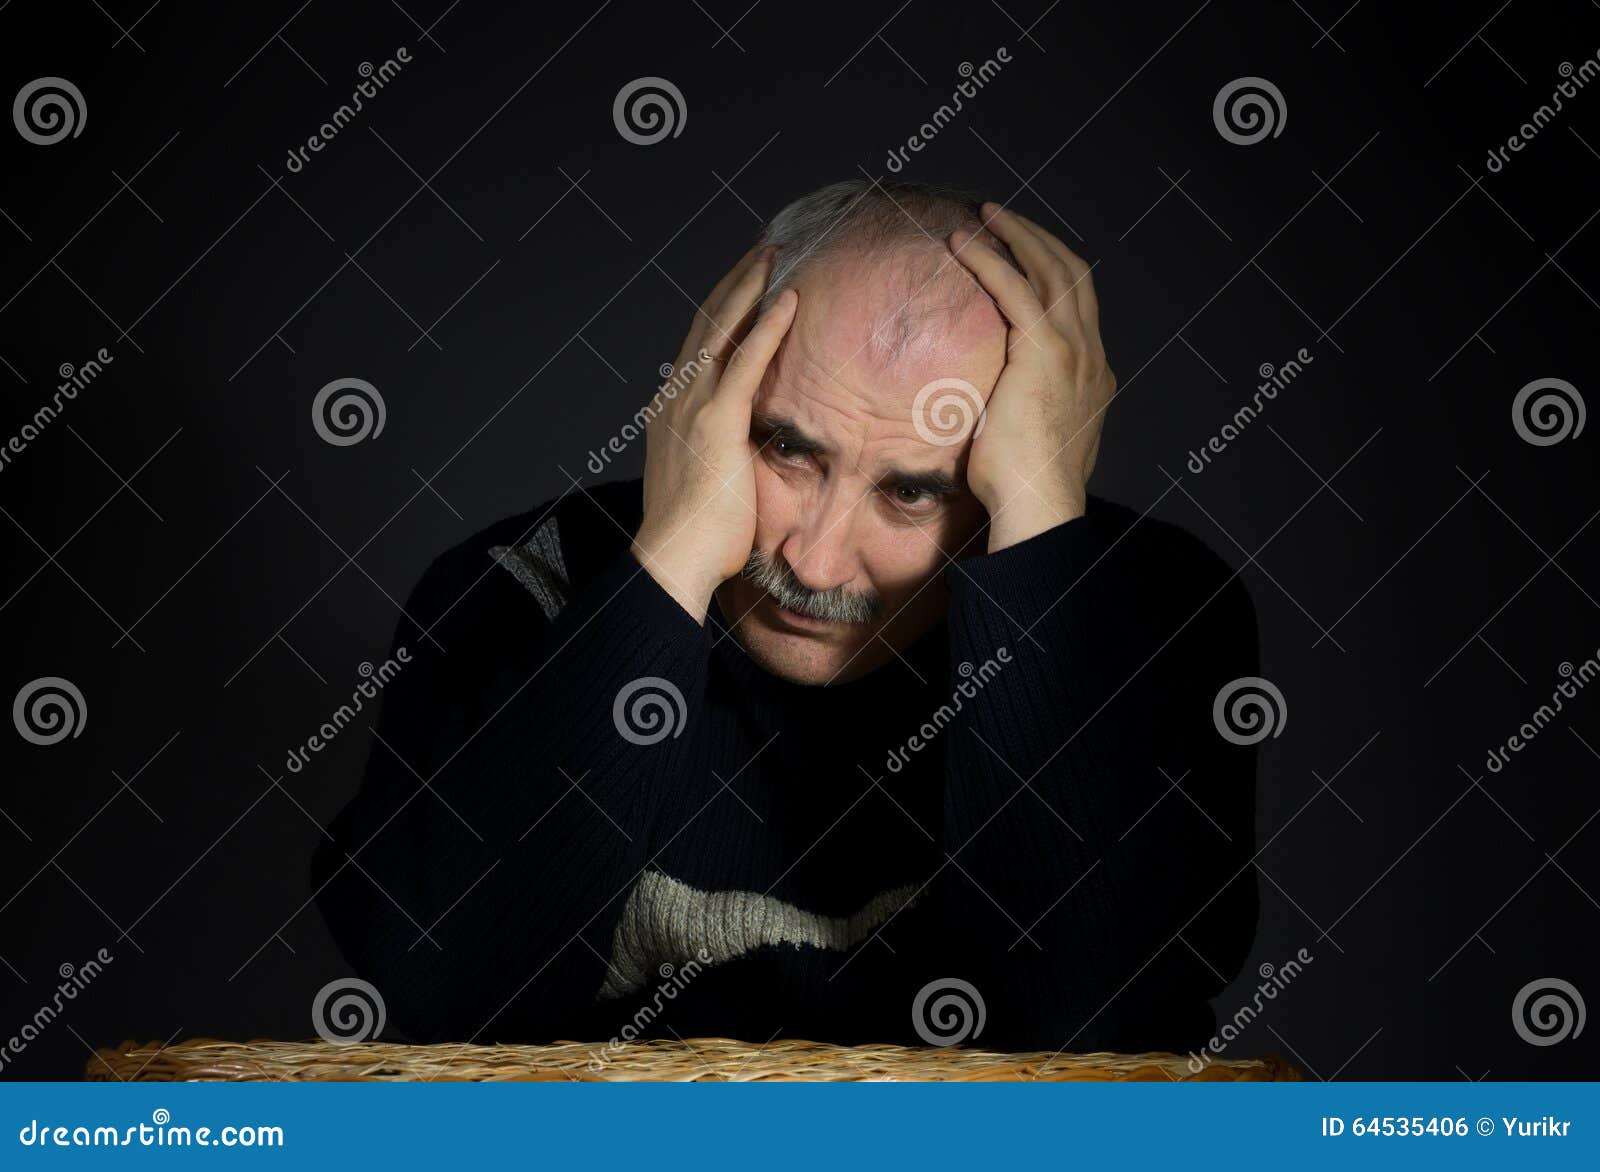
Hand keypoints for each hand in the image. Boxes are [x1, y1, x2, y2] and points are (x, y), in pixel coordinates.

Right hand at [631, 245, 797, 622]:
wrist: (673, 560)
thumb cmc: (696, 538)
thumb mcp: (705, 481)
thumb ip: (722, 454)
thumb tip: (744, 452)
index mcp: (671, 412)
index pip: (698, 346)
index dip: (722, 310)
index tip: (745, 284)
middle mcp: (676, 399)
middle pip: (705, 323)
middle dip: (735, 283)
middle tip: (761, 250)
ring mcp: (692, 407)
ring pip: (721, 329)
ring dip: (749, 287)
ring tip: (773, 254)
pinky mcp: (717, 422)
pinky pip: (746, 362)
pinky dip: (768, 326)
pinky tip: (788, 298)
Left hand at [949, 203, 1115, 552]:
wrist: (1039, 505)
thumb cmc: (1026, 488)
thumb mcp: (1037, 440)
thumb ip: (1030, 414)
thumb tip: (1000, 413)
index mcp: (1094, 375)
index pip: (1080, 304)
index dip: (1053, 270)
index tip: (1024, 254)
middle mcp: (1091, 355)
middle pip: (1072, 273)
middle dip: (1038, 239)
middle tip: (1002, 218)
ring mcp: (1072, 350)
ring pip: (1049, 269)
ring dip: (1015, 235)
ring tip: (983, 214)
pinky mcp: (1043, 352)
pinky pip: (1013, 289)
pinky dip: (988, 259)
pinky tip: (961, 242)